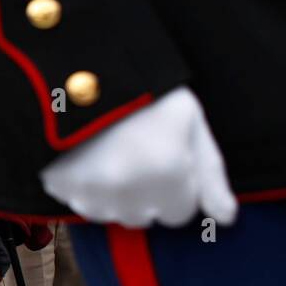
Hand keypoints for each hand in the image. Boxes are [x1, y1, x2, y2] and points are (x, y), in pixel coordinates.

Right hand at [40, 86, 237, 227]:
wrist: (78, 66)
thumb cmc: (146, 91)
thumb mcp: (190, 121)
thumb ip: (211, 173)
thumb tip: (227, 218)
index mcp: (168, 172)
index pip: (179, 213)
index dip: (175, 186)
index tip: (165, 158)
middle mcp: (130, 189)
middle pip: (144, 217)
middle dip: (143, 194)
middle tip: (134, 153)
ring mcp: (90, 189)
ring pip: (110, 213)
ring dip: (112, 194)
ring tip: (109, 154)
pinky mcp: (58, 185)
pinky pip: (77, 202)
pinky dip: (82, 187)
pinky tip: (85, 157)